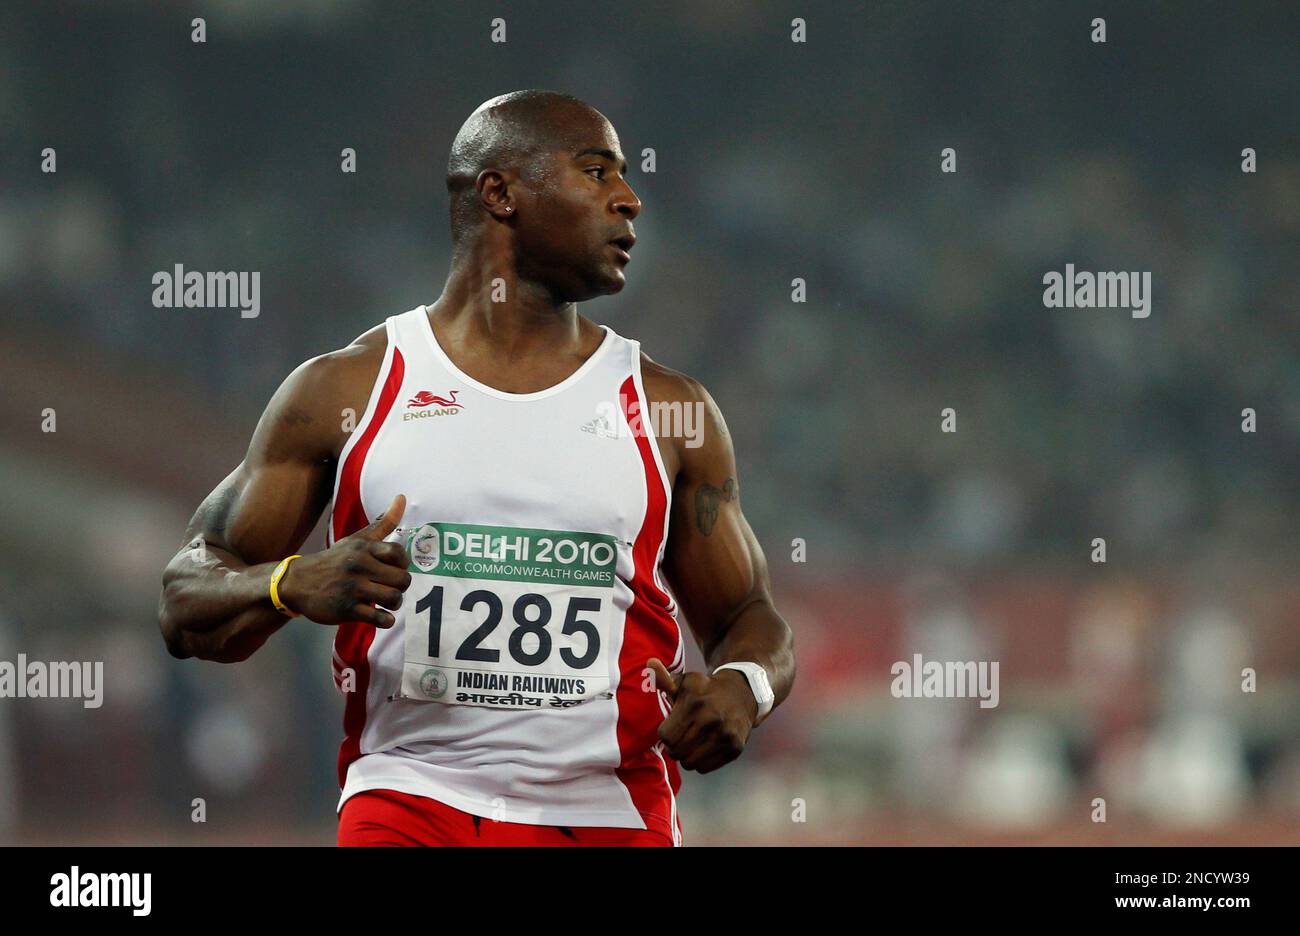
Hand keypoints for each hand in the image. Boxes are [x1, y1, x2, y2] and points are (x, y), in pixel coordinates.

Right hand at [277, 494, 411, 627]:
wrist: (298, 582)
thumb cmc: (335, 560)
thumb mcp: (356, 539)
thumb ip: (383, 522)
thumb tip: (403, 497)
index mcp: (363, 549)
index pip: (399, 554)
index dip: (402, 564)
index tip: (394, 568)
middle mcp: (358, 567)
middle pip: (402, 580)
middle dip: (400, 586)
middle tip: (390, 587)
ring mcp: (352, 589)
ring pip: (393, 599)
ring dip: (394, 604)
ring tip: (385, 602)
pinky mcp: (346, 610)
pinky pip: (379, 619)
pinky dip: (385, 620)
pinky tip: (379, 615)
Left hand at [646, 657, 757, 773]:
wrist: (743, 694)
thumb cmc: (705, 689)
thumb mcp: (686, 681)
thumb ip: (664, 678)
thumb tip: (650, 662)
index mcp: (694, 703)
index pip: (666, 736)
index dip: (665, 733)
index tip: (672, 726)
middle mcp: (711, 720)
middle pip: (676, 751)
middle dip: (674, 746)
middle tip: (680, 737)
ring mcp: (724, 735)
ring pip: (689, 763)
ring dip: (686, 755)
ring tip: (691, 743)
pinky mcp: (734, 748)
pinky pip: (705, 768)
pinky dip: (700, 762)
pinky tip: (704, 747)